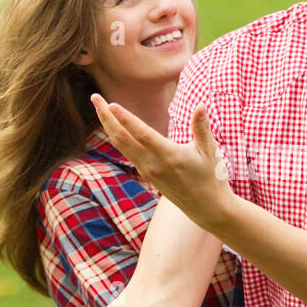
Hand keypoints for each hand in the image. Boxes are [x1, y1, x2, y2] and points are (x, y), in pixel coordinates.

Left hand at [90, 93, 235, 234]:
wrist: (207, 209)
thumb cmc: (212, 178)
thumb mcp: (211, 152)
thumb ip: (201, 128)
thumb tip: (200, 105)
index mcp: (170, 156)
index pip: (142, 134)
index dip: (125, 119)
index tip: (111, 104)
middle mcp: (153, 165)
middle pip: (122, 139)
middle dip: (106, 117)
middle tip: (95, 97)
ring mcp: (148, 171)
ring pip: (121, 145)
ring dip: (108, 125)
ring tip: (100, 107)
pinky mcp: (147, 174)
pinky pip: (128, 152)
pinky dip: (118, 136)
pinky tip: (113, 126)